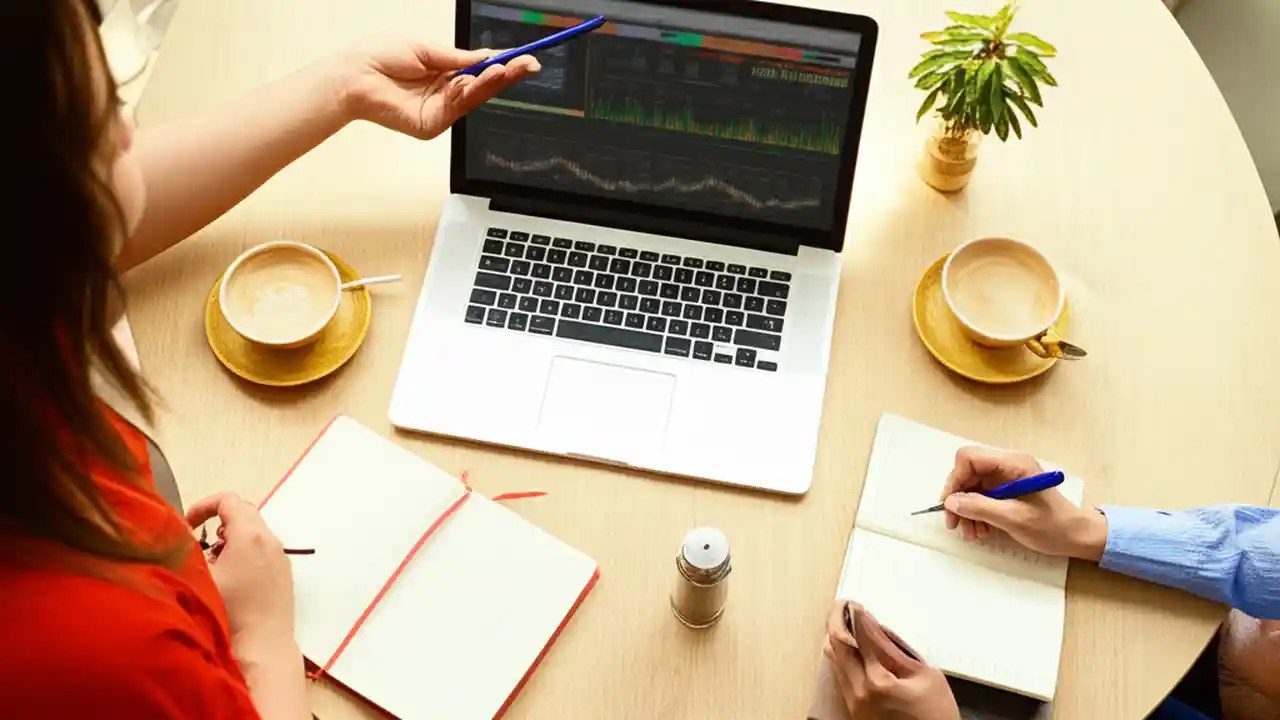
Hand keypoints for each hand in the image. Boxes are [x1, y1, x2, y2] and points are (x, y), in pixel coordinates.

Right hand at [187, 493, 296, 659]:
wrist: (262, 646)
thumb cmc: (230, 613)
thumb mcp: (200, 578)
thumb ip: (187, 552)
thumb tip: (179, 539)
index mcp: (250, 535)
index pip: (228, 500)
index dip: (203, 506)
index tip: (189, 525)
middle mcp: (270, 541)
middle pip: (243, 513)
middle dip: (217, 523)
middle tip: (200, 545)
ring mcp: (281, 557)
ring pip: (254, 533)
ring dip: (230, 540)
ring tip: (213, 566)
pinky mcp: (284, 574)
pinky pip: (263, 551)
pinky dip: (244, 553)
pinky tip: (230, 580)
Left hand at [338, 38, 539, 138]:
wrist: (353, 73)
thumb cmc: (380, 55)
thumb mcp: (425, 49)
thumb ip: (457, 57)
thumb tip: (487, 55)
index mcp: (444, 73)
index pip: (480, 71)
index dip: (503, 66)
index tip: (526, 59)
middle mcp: (445, 94)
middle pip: (483, 87)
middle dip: (507, 75)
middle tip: (529, 66)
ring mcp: (440, 111)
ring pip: (473, 98)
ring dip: (491, 82)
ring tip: (506, 69)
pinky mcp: (431, 125)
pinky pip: (457, 108)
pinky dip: (471, 93)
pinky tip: (480, 80)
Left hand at [824, 601, 959, 719]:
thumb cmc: (935, 716)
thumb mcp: (926, 676)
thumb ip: (896, 649)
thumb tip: (875, 625)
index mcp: (878, 682)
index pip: (859, 637)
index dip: (854, 616)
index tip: (853, 604)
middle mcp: (858, 692)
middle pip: (836, 646)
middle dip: (837, 622)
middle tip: (843, 607)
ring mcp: (852, 701)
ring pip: (833, 660)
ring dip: (837, 638)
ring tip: (845, 621)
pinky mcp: (852, 708)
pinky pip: (839, 673)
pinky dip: (842, 655)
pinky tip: (850, 646)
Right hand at [940, 447, 1106, 560]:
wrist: (1075, 536)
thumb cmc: (1050, 526)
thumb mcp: (1013, 518)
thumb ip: (980, 507)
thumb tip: (950, 502)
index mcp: (1013, 463)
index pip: (969, 458)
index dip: (955, 479)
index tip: (950, 504)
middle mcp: (1007, 465)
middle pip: (967, 472)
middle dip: (958, 498)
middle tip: (954, 524)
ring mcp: (1006, 477)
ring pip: (971, 486)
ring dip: (966, 509)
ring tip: (973, 533)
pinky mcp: (1006, 489)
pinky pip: (981, 496)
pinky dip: (976, 512)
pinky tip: (981, 529)